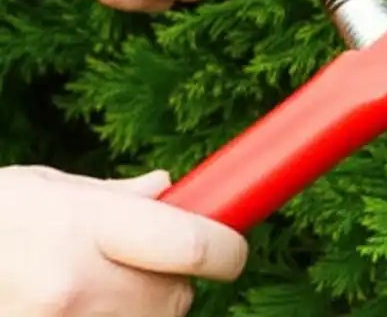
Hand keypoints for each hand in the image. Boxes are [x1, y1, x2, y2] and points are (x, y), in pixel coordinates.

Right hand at [0, 165, 247, 315]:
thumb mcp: (46, 189)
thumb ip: (116, 198)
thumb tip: (170, 188)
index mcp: (83, 229)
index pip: (191, 245)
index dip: (226, 249)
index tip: (232, 247)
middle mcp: (74, 286)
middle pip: (174, 300)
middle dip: (174, 284)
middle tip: (145, 267)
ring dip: (139, 313)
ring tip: (96, 289)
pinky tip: (82, 307)